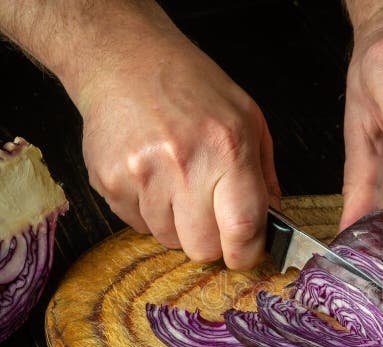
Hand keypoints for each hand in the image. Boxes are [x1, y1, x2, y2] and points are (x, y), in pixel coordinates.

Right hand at [75, 37, 279, 268]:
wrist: (124, 58)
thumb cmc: (192, 87)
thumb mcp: (247, 119)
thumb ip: (264, 175)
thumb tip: (273, 222)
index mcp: (228, 149)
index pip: (243, 228)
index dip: (246, 253)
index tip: (246, 253)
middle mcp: (185, 165)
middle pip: (202, 248)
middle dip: (210, 241)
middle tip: (209, 216)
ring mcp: (143, 174)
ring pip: (167, 239)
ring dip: (176, 224)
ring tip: (175, 182)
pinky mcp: (109, 181)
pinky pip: (136, 225)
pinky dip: (147, 211)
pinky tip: (150, 176)